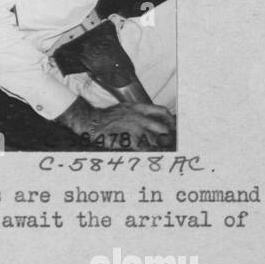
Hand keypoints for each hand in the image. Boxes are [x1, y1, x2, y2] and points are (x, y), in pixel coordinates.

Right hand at [59, 98, 174, 148]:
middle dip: (167, 137)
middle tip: (168, 143)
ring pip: (155, 141)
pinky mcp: (130, 141)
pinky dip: (146, 154)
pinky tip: (146, 156)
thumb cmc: (106, 117)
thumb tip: (147, 120)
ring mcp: (135, 130)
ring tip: (158, 152)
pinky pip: (143, 150)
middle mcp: (139, 118)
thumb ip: (137, 113)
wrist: (92, 121)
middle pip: (162, 128)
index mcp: (138, 108)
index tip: (172, 126)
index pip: (162, 111)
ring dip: (157, 147)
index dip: (170, 119)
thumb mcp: (124, 108)